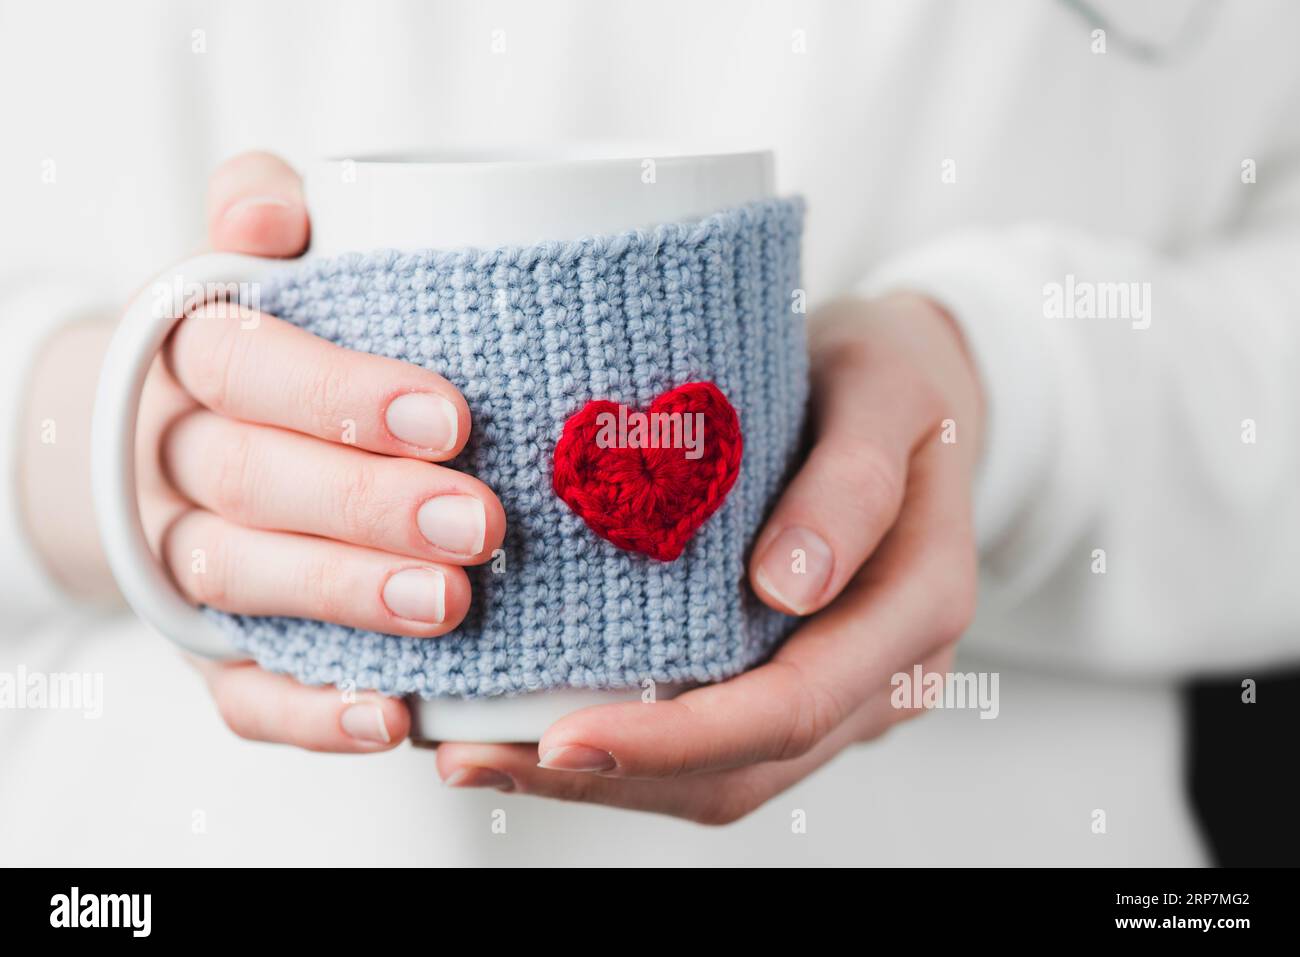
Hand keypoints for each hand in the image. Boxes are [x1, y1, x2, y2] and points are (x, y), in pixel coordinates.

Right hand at [135, 152, 505, 751]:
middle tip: (480, 522)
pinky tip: (388, 718)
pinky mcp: (214, 646)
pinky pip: (240, 692)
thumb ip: (260, 205)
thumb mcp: (259, 256)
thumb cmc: (272, 337)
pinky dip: (309, 712)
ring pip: (243, 582)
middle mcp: (176, 460)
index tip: (450, 417)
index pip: (244, 366)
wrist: (190, 431)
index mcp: (192, 358)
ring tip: (449, 606)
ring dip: (346, 599)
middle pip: (254, 482)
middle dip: (369, 505)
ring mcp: (188, 558)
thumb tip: (270, 217)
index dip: (340, 394)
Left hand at [434, 293, 982, 821]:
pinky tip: (540, 724)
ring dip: (609, 780)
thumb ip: (852, 482)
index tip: (562, 735)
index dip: (678, 738)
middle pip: (746, 769)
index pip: (793, 707)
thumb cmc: (890, 374)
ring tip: (485, 754)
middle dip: (613, 776)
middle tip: (482, 758)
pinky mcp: (795, 677)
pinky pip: (715, 746)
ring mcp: (842, 689)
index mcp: (918, 606)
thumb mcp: (884, 390)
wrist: (906, 389)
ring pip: (724, 779)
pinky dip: (631, 749)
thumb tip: (786, 586)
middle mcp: (885, 674)